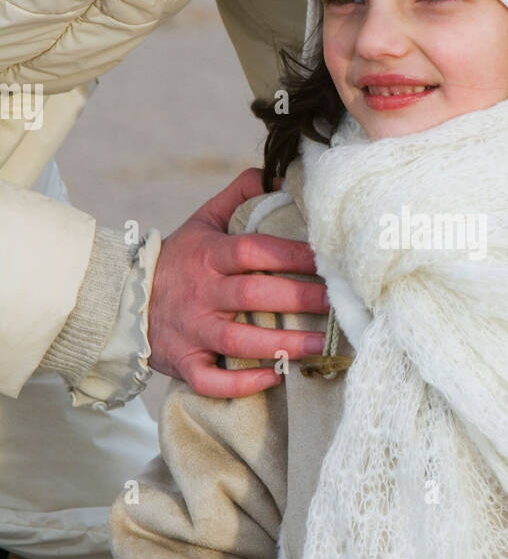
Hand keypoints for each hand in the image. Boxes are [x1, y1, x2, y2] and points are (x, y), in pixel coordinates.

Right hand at [147, 168, 326, 396]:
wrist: (120, 300)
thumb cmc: (176, 261)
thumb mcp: (201, 221)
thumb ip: (238, 195)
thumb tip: (277, 175)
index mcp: (207, 256)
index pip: (252, 250)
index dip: (289, 253)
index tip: (326, 257)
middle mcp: (201, 293)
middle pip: (252, 295)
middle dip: (298, 298)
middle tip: (336, 302)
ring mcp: (192, 330)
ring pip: (238, 341)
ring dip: (282, 345)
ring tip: (321, 345)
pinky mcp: (184, 362)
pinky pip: (212, 380)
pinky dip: (243, 384)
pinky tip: (276, 377)